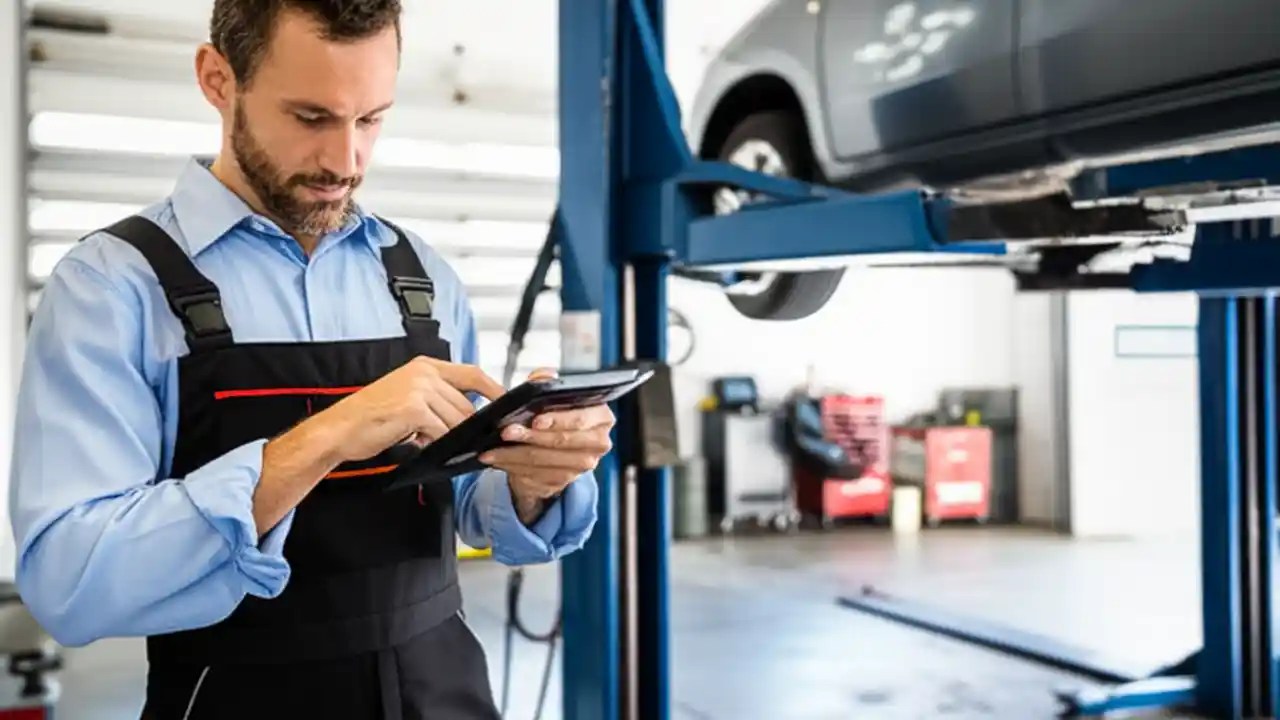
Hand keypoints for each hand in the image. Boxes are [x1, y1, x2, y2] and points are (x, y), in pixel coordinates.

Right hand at [313, 356, 505, 463]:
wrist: (339, 429)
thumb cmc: (371, 418)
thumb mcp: (407, 398)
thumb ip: (437, 400)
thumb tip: (467, 417)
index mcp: (425, 366)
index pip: (473, 373)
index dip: (494, 389)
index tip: (507, 403)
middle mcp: (424, 373)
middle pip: (467, 404)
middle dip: (470, 426)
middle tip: (471, 441)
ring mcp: (419, 389)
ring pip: (456, 420)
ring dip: (451, 437)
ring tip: (436, 444)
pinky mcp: (413, 409)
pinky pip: (441, 432)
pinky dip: (438, 443)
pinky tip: (423, 445)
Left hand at [480, 369, 615, 523]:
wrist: (556, 448)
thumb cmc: (556, 416)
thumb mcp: (554, 396)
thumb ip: (548, 382)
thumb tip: (544, 375)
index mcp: (602, 417)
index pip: (580, 419)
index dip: (557, 420)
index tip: (535, 420)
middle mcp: (598, 443)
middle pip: (561, 442)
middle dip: (530, 437)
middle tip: (506, 432)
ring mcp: (583, 465)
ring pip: (543, 460)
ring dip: (514, 455)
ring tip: (491, 449)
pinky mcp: (564, 481)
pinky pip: (535, 475)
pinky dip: (511, 466)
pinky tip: (496, 459)